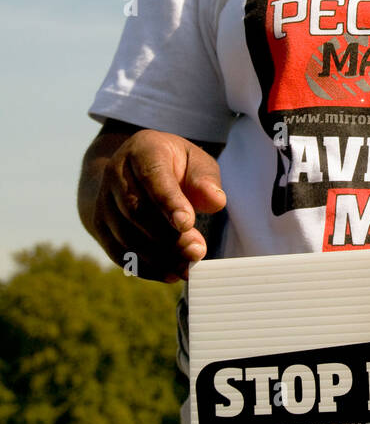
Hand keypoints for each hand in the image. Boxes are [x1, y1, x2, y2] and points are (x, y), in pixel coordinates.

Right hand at [90, 130, 225, 281]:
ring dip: (159, 256)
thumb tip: (215, 201)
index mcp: (142, 150)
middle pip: (136, 210)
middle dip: (167, 236)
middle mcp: (115, 173)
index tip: (187, 224)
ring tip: (187, 266)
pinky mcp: (99, 226)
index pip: (152, 176)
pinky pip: (119, 252)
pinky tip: (169, 273)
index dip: (168, 201)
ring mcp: (103, 201)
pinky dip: (145, 267)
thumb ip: (206, 179)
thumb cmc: (172, 167)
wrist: (132, 173)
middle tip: (196, 251)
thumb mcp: (195, 161)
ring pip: (126, 235)